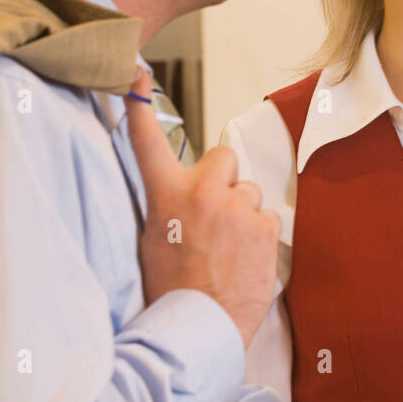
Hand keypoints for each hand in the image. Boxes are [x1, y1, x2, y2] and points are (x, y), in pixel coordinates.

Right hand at [124, 69, 280, 345]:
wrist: (199, 326)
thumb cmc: (173, 287)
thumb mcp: (152, 238)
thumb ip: (170, 203)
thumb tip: (184, 190)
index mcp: (165, 195)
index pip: (148, 143)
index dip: (140, 107)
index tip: (135, 74)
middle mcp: (201, 192)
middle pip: (224, 158)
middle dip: (224, 180)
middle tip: (214, 217)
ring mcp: (236, 206)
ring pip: (249, 190)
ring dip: (243, 210)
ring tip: (228, 247)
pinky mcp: (264, 224)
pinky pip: (267, 215)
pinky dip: (260, 233)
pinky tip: (245, 258)